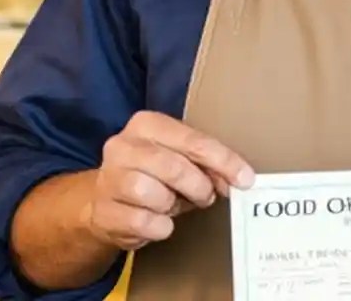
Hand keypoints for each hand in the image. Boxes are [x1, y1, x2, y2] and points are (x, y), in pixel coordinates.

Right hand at [86, 111, 254, 250]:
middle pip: (174, 167)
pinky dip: (160, 226)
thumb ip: (208, 164)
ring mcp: (109, 178)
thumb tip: (240, 179)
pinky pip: (144, 223)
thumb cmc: (153, 176)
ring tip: (172, 204)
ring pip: (154, 194)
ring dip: (173, 205)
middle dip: (198, 186)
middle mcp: (122, 146)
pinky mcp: (104, 211)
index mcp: (146, 124)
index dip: (223, 161)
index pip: (193, 140)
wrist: (106, 202)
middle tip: (206, 197)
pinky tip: (157, 221)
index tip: (246, 180)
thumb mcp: (182, 160)